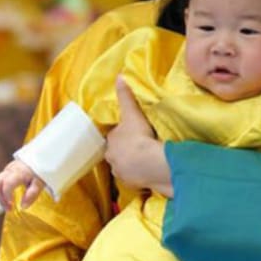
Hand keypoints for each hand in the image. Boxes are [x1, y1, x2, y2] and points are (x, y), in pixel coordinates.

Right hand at [0, 160, 45, 209]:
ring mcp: (8, 169)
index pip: (7, 184)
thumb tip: (23, 207)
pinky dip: (2, 191)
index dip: (7, 195)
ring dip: (0, 196)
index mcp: (19, 172)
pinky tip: (7, 201)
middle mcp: (11, 170)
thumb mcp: (40, 183)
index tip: (12, 205)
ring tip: (8, 208)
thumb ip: (32, 195)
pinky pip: (2, 181)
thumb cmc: (42, 172)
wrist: (43, 157)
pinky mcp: (8, 171)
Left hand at [105, 78, 171, 195]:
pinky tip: (149, 173)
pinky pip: (135, 179)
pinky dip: (140, 176)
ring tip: (146, 162)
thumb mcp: (132, 113)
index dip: (123, 136)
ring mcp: (121, 173)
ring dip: (133, 165)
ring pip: (125, 167)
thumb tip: (119, 76)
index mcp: (111, 142)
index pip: (114, 138)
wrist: (147, 162)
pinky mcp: (131, 184)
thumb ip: (126, 96)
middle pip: (118, 154)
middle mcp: (112, 159)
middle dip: (126, 152)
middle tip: (140, 148)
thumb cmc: (138, 136)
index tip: (133, 135)